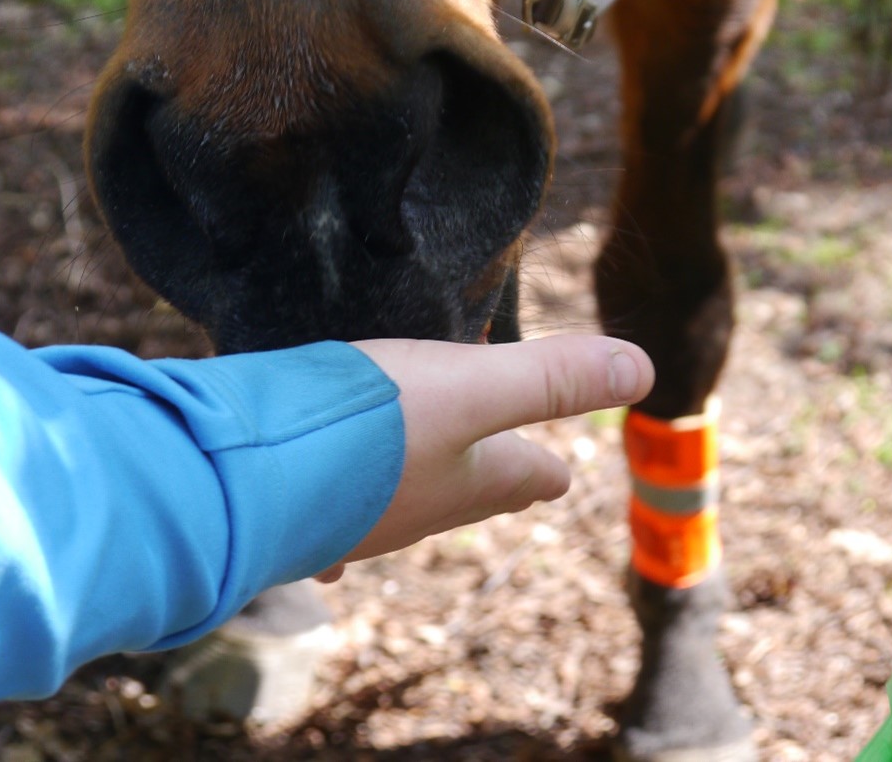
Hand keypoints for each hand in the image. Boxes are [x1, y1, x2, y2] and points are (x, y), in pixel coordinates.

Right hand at [314, 335, 653, 581]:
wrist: (247, 480)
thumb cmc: (369, 428)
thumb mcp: (472, 387)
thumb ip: (551, 377)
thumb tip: (644, 369)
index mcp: (471, 481)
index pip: (529, 474)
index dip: (547, 467)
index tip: (560, 471)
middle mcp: (421, 509)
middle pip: (471, 495)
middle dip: (493, 479)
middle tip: (511, 476)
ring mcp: (363, 519)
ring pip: (406, 502)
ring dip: (423, 487)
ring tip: (425, 479)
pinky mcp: (307, 515)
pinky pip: (336, 512)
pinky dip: (346, 508)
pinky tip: (330, 522)